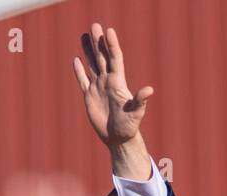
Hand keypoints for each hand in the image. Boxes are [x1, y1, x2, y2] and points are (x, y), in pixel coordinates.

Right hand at [74, 23, 153, 148]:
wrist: (118, 138)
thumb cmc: (129, 127)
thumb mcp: (136, 113)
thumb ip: (140, 100)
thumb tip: (149, 90)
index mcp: (118, 83)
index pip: (115, 59)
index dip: (112, 45)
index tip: (109, 31)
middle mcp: (108, 82)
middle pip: (102, 57)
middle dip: (98, 42)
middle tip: (95, 25)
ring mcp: (98, 88)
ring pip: (92, 65)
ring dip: (88, 51)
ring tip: (85, 35)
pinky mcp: (89, 97)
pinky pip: (83, 80)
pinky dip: (79, 71)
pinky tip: (76, 59)